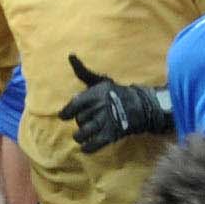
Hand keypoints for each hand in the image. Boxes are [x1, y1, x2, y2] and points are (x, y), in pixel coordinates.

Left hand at [58, 57, 172, 153]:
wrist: (140, 106)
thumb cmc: (116, 92)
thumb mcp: (100, 80)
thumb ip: (83, 71)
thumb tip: (70, 55)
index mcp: (95, 94)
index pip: (74, 105)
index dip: (66, 113)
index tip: (64, 116)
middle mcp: (100, 108)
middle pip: (79, 120)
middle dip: (80, 122)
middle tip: (85, 121)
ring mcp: (106, 122)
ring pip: (84, 133)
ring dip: (80, 136)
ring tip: (81, 136)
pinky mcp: (112, 135)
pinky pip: (95, 145)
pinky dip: (88, 148)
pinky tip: (85, 148)